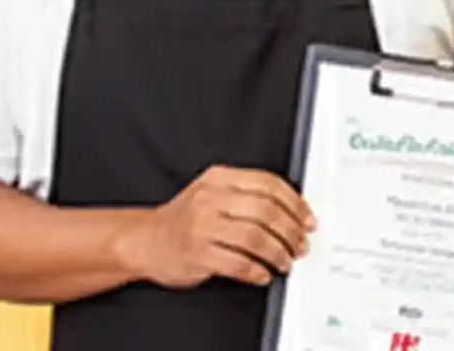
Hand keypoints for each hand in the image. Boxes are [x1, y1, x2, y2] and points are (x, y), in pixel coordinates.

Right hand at [114, 165, 316, 288]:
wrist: (146, 240)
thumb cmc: (184, 220)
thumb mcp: (212, 194)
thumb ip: (246, 196)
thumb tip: (293, 212)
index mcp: (219, 178)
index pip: (268, 184)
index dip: (295, 204)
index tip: (307, 220)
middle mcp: (210, 198)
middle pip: (266, 211)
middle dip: (291, 232)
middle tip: (300, 245)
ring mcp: (201, 226)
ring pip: (255, 238)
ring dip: (278, 254)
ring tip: (284, 262)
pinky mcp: (197, 253)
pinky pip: (237, 263)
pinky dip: (256, 271)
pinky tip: (262, 274)